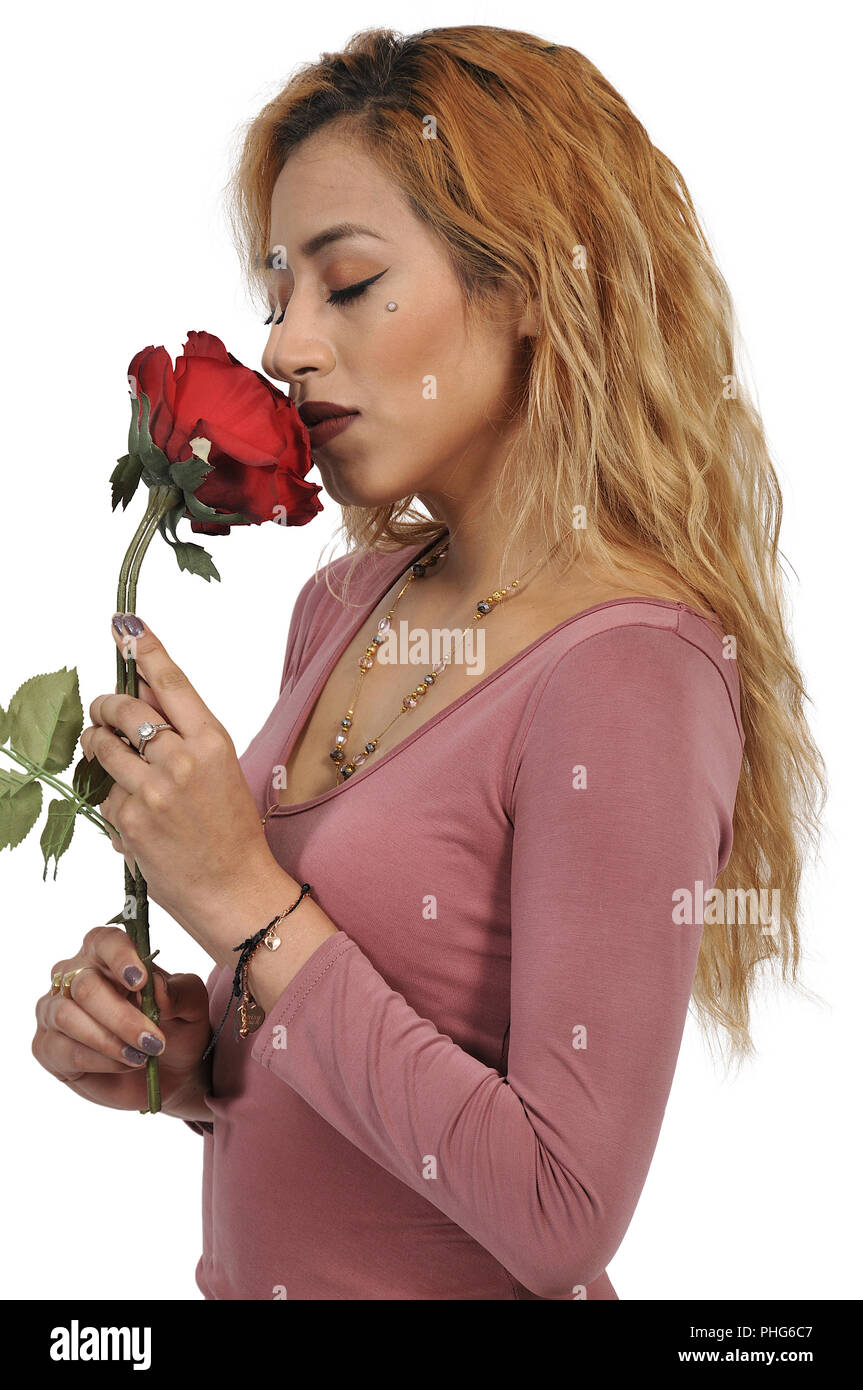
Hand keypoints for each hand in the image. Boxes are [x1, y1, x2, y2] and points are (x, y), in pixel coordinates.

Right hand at [32, 926, 211, 1115]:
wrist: (170, 1075)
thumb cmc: (177, 1028)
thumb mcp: (192, 1008)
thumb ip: (180, 992)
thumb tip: (155, 985)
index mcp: (108, 954)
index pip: (104, 941)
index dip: (119, 957)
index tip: (140, 980)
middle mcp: (74, 975)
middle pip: (85, 985)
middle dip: (121, 1017)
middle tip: (153, 1041)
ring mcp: (55, 1010)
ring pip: (68, 1016)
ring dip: (109, 1040)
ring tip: (141, 1056)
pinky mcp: (47, 1046)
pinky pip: (63, 1049)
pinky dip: (99, 1060)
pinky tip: (123, 1063)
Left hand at [79, 615, 277, 962]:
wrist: (234, 890)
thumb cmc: (232, 832)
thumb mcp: (221, 769)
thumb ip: (185, 730)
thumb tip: (149, 693)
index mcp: (213, 741)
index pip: (171, 682)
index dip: (145, 649)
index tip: (126, 626)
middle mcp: (182, 759)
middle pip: (124, 707)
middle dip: (106, 704)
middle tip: (104, 711)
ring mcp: (153, 790)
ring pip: (102, 745)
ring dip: (96, 744)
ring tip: (107, 753)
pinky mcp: (129, 820)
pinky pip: (103, 792)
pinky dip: (111, 796)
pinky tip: (133, 812)